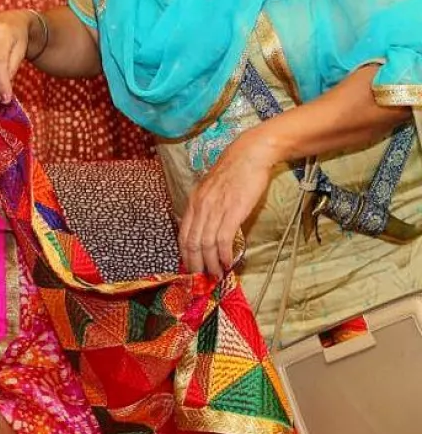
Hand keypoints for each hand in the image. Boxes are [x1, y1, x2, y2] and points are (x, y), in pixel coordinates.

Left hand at [179, 130, 278, 275]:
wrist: (249, 155)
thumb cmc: (232, 172)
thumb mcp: (210, 189)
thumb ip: (205, 207)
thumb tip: (205, 228)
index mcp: (193, 202)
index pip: (183, 235)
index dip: (185, 255)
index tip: (190, 268)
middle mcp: (201, 207)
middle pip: (192, 243)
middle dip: (196, 265)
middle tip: (201, 279)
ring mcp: (216, 209)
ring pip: (207, 244)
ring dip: (211, 264)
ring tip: (216, 275)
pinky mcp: (233, 211)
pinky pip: (224, 239)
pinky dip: (224, 254)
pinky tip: (227, 263)